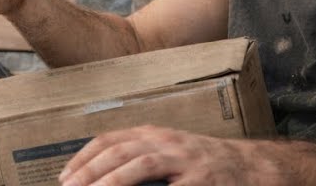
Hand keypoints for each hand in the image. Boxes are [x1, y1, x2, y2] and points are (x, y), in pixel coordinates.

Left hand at [59, 126, 278, 185]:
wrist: (251, 167)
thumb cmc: (203, 163)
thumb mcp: (168, 151)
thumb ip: (139, 158)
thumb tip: (99, 175)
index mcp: (154, 135)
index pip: (110, 140)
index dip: (84, 158)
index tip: (64, 177)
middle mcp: (167, 143)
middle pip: (119, 152)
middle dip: (90, 171)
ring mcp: (184, 160)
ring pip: (140, 165)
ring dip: (111, 181)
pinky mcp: (201, 180)